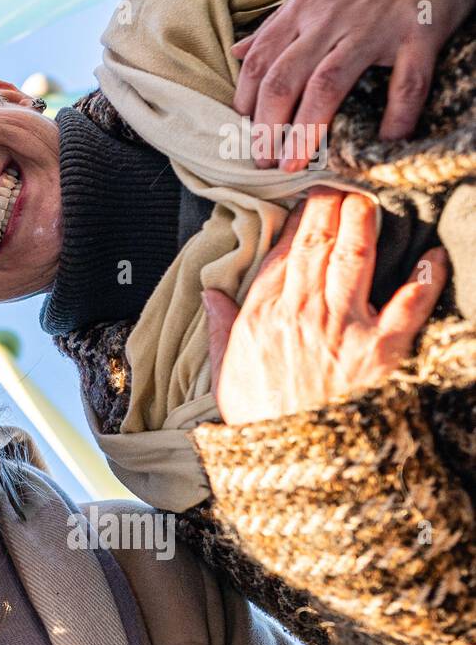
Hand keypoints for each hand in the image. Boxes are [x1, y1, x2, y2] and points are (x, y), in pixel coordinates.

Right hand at [203, 189, 447, 423]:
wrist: (297, 461)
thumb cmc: (260, 419)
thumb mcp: (225, 372)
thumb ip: (221, 327)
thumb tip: (211, 293)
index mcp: (262, 315)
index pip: (281, 253)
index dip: (296, 222)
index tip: (306, 200)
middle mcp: (301, 312)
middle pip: (317, 244)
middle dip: (330, 207)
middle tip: (341, 182)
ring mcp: (342, 328)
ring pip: (354, 258)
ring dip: (364, 222)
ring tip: (371, 199)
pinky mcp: (380, 349)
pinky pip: (408, 304)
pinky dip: (424, 278)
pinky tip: (433, 256)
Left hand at [232, 0, 475, 170]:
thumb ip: (275, 24)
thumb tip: (235, 53)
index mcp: (302, 10)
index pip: (261, 61)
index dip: (246, 100)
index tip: (242, 130)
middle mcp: (330, 20)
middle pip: (285, 78)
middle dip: (267, 126)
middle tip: (261, 162)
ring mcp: (374, 28)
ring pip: (330, 83)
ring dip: (307, 130)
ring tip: (294, 164)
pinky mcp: (418, 33)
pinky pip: (407, 81)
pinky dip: (396, 115)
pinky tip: (385, 143)